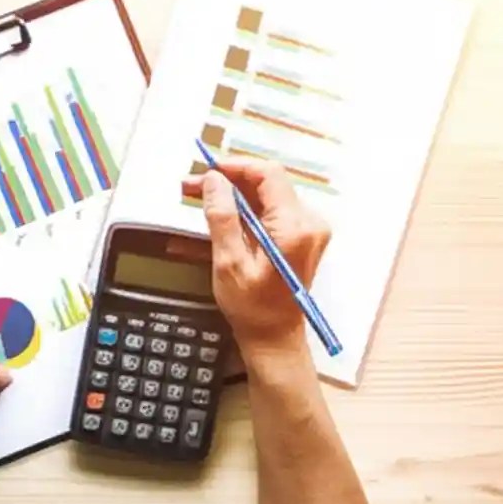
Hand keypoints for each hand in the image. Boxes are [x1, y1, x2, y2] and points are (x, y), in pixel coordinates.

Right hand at [182, 159, 330, 362]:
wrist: (274, 337)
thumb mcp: (229, 262)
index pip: (268, 175)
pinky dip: (246, 208)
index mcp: (294, 228)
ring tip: (201, 198)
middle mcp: (309, 223)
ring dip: (235, 193)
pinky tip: (222, 213)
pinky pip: (272, 209)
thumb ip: (222, 217)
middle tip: (193, 186)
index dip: (235, 166)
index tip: (206, 170)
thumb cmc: (252, 307)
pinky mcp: (302, 236)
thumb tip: (213, 180)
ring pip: (267, 195)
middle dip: (229, 180)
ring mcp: (308, 229)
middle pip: (268, 183)